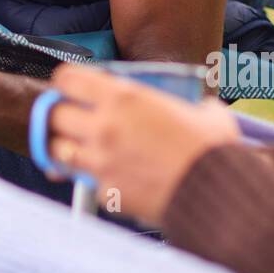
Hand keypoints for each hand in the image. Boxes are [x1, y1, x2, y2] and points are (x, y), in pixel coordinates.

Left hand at [45, 63, 239, 225]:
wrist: (219, 193)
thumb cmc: (212, 148)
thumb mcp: (201, 110)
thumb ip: (186, 103)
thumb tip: (197, 105)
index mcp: (123, 97)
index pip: (67, 79)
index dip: (66, 82)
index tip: (69, 88)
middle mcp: (104, 126)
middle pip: (54, 115)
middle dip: (59, 115)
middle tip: (70, 119)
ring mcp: (101, 161)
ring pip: (57, 151)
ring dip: (65, 147)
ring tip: (77, 148)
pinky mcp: (106, 191)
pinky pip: (84, 181)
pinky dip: (90, 178)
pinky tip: (105, 175)